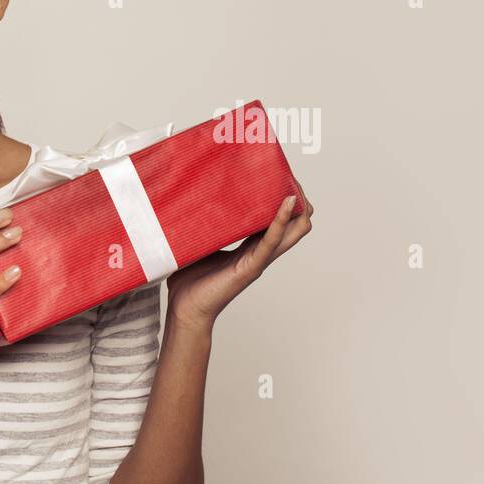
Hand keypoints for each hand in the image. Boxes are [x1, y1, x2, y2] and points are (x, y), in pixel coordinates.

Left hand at [164, 184, 313, 327]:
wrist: (184, 310)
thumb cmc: (188, 280)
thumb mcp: (198, 243)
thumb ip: (202, 225)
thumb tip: (188, 196)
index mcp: (250, 245)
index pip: (278, 218)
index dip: (284, 197)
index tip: (279, 173)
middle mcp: (261, 250)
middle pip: (296, 222)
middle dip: (299, 198)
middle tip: (290, 175)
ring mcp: (259, 259)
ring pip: (295, 230)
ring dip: (298, 206)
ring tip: (294, 185)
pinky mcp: (252, 266)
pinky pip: (272, 240)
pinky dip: (282, 220)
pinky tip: (287, 202)